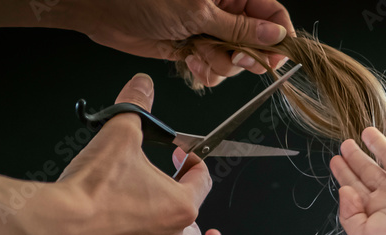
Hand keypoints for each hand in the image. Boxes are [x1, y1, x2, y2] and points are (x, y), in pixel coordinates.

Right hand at [32, 73, 210, 234]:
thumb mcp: (119, 133)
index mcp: (181, 206)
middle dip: (177, 200)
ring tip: (130, 206)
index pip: (202, 180)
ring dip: (152, 226)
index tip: (179, 154)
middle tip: (157, 184)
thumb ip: (136, 107)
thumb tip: (142, 86)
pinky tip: (104, 227)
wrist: (54, 228)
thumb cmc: (91, 189)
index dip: (191, 161)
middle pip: (189, 219)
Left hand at [69, 0, 293, 86]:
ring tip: (200, 55)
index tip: (277, 54)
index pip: (272, 12)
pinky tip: (193, 63)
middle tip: (235, 57)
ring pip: (234, 60)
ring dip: (221, 65)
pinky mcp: (194, 49)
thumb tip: (275, 35)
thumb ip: (239, 26)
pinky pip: (214, 69)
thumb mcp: (199, 11)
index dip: (279, 34)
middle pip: (256, 41)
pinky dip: (207, 72)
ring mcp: (209, 31)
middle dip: (245, 54)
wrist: (106, 13)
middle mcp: (223, 11)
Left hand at [329, 114, 385, 234]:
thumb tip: (343, 191)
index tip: (335, 161)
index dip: (344, 174)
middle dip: (357, 158)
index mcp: (375, 211)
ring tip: (365, 132)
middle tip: (345, 145)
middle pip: (369, 171)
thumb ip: (348, 215)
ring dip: (377, 144)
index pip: (356, 188)